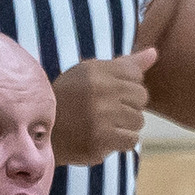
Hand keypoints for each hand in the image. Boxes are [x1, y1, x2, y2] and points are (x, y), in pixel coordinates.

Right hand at [50, 47, 157, 165]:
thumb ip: (124, 65)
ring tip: (102, 126)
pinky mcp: (100, 139)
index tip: (105, 94)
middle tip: (103, 112)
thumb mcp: (90, 75)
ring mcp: (100, 115)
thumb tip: (154, 52)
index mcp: (94, 70)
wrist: (40, 134)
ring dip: (124, 126)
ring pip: (138, 120)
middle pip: (141, 97)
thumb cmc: (69, 101)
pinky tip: (103, 139)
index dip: (124, 87)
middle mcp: (98, 90)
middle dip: (128, 106)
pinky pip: (131, 140)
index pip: (135, 74)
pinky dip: (120, 142)